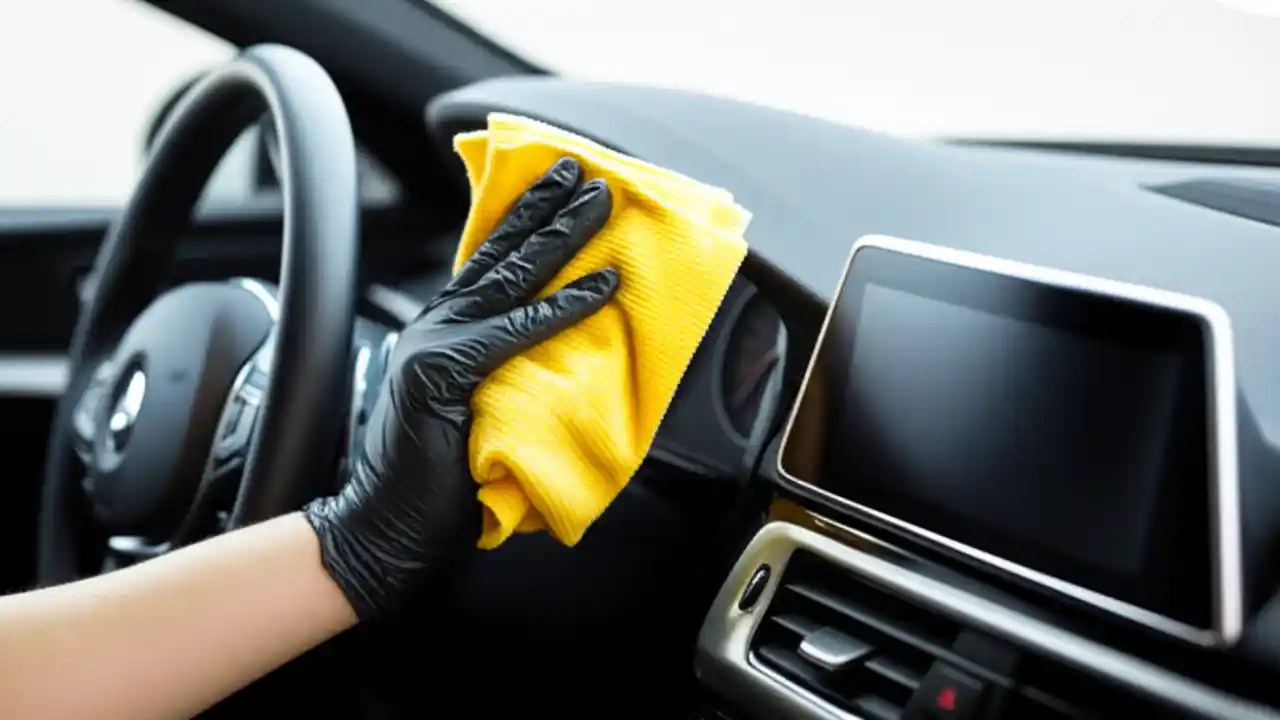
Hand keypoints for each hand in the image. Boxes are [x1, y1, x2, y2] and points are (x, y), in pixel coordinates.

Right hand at [302, 157, 617, 619]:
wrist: (382, 528)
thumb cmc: (430, 481)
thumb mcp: (470, 409)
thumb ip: (498, 371)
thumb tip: (553, 356)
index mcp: (440, 331)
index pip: (488, 263)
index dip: (524, 220)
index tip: (559, 188)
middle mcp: (435, 326)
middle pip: (500, 254)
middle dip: (546, 208)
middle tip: (585, 171)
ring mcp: (435, 344)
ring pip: (510, 277)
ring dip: (561, 236)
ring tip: (599, 203)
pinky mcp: (443, 373)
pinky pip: (518, 332)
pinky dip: (564, 307)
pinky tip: (601, 285)